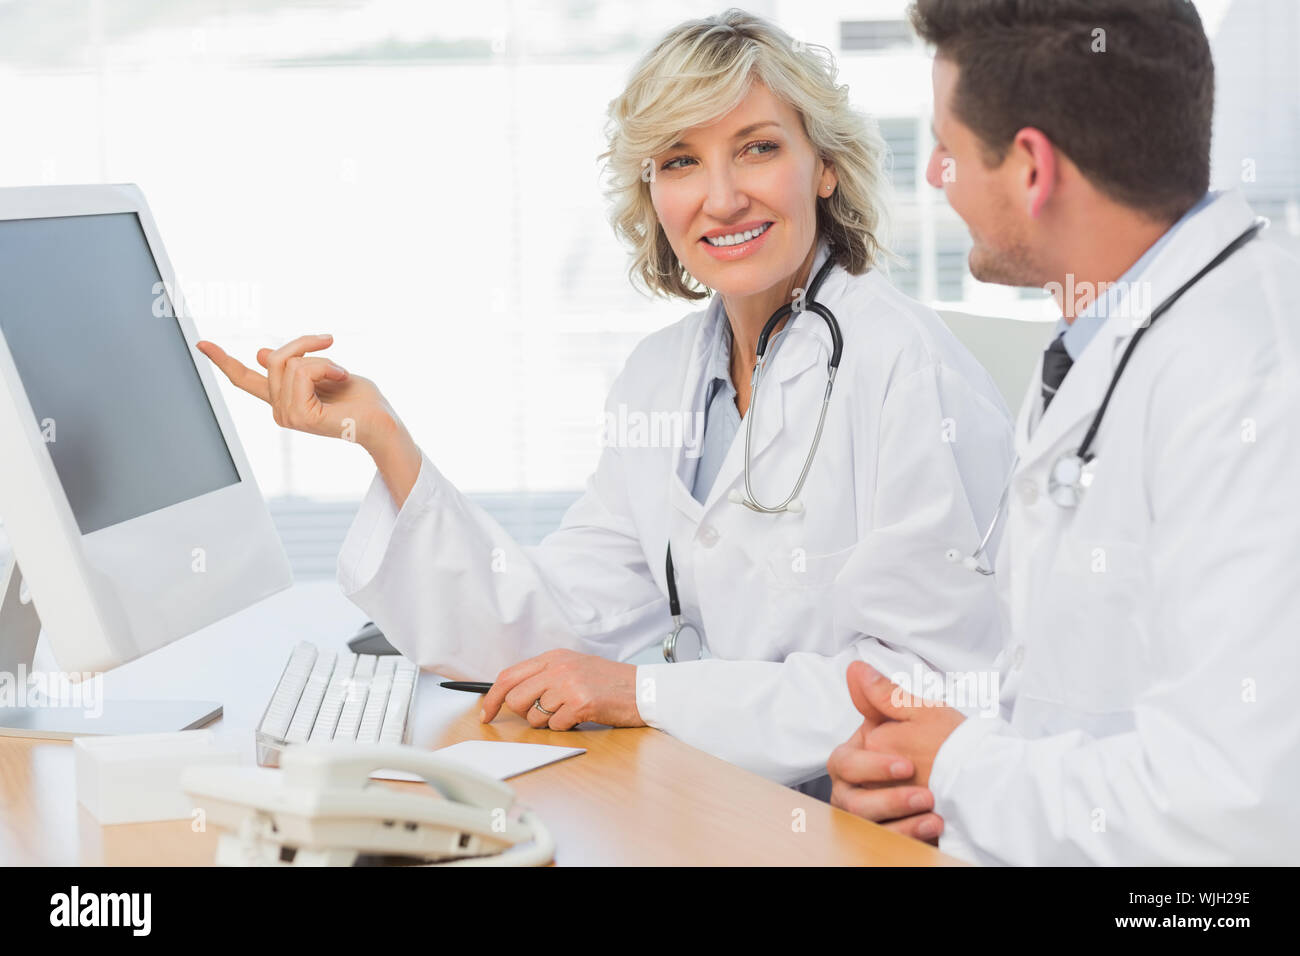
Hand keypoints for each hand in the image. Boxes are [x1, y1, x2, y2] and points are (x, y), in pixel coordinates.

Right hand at [197, 334, 393, 451]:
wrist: (381, 420)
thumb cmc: (361, 399)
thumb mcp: (324, 372)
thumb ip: (295, 367)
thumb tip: (261, 354)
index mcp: (282, 400)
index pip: (245, 379)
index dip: (223, 360)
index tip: (201, 343)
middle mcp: (279, 410)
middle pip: (275, 358)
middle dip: (305, 344)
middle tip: (330, 343)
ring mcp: (286, 416)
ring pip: (290, 363)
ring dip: (322, 360)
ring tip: (341, 374)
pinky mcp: (298, 416)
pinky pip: (303, 371)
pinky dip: (326, 368)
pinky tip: (341, 379)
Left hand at [480, 649, 643, 730]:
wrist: (643, 689)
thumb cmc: (610, 683)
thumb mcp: (574, 668)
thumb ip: (545, 677)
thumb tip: (513, 696)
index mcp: (554, 657)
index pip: (509, 676)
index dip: (493, 698)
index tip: (487, 714)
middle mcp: (558, 668)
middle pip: (516, 699)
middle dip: (524, 714)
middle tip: (546, 714)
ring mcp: (569, 684)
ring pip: (534, 716)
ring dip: (549, 722)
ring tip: (571, 712)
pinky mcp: (580, 703)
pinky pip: (556, 726)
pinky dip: (566, 727)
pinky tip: (582, 716)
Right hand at [827, 660, 963, 844]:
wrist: (978, 778)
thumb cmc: (945, 743)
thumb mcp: (918, 715)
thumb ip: (884, 696)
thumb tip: (855, 668)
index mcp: (857, 755)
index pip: (844, 763)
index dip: (870, 767)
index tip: (907, 766)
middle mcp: (857, 788)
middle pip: (849, 800)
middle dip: (886, 799)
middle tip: (924, 794)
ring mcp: (873, 815)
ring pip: (866, 825)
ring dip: (900, 820)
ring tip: (934, 811)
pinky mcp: (891, 835)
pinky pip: (887, 843)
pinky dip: (910, 836)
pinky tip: (935, 826)